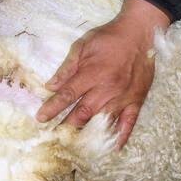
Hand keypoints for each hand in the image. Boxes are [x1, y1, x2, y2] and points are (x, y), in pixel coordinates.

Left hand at [36, 0, 170, 147]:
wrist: (140, 33)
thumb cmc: (109, 37)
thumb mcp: (84, 44)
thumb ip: (68, 66)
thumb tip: (50, 85)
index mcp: (92, 73)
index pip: (67, 95)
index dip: (52, 108)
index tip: (40, 118)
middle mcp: (107, 89)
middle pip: (83, 113)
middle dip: (66, 127)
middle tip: (53, 139)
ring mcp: (123, 97)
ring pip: (103, 121)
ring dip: (88, 135)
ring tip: (75, 147)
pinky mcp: (136, 101)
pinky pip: (129, 122)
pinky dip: (121, 136)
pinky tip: (112, 148)